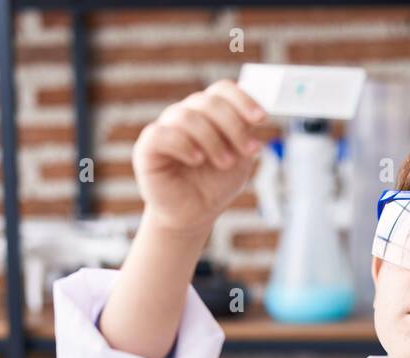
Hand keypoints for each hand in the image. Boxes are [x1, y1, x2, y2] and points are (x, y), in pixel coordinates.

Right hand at [132, 79, 269, 235]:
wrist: (193, 214)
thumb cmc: (214, 184)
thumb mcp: (240, 159)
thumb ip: (246, 136)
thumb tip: (253, 117)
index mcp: (208, 113)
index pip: (222, 90)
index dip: (242, 100)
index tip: (261, 119)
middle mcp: (185, 115)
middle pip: (209, 102)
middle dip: (234, 126)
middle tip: (248, 151)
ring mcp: (165, 128)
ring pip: (188, 117)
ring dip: (213, 140)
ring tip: (225, 163)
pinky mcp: (147, 147)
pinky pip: (163, 134)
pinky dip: (184, 145)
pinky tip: (197, 159)